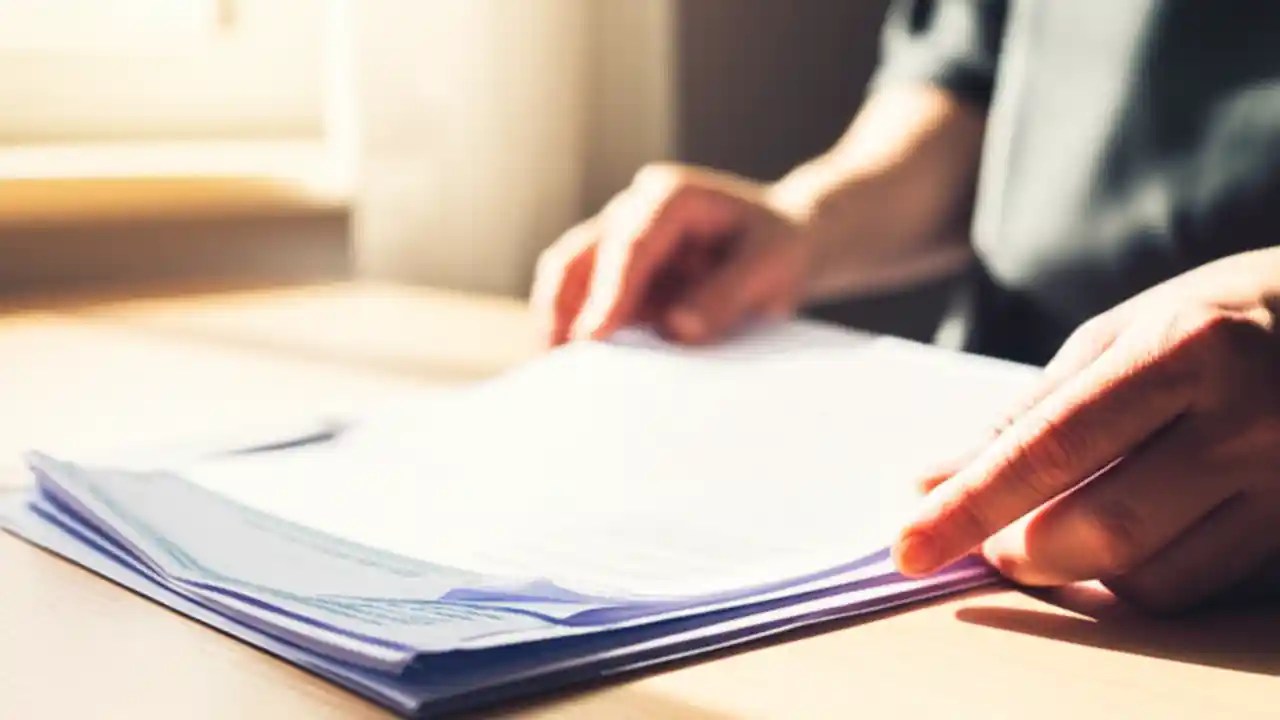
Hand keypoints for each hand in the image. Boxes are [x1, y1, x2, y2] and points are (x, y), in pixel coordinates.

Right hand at [531, 164, 812, 345]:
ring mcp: (619, 243)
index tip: (593, 336)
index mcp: (672, 197)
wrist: (786, 241)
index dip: (609, 291)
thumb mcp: (773, 267)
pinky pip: (580, 302)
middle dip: (560, 309)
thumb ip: (726, 295)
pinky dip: (572, 332)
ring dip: (556, 324)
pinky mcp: (617, 276)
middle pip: (578, 256)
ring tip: (551, 374)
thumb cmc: (780, 248)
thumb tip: (676, 329)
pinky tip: (569, 369)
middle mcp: (634, 211)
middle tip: (554, 363)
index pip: (630, 244)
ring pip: (567, 278)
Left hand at [895, 248, 1279, 611]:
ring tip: (1054, 526)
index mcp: (1184, 350)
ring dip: (1075, 570)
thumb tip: (931, 482)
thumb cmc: (1215, 319)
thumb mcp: (1118, 335)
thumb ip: (1027, 414)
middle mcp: (1245, 420)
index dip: (969, 507)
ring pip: (1148, 577)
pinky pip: (1195, 587)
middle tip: (985, 538)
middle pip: (1102, 530)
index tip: (909, 547)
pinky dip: (1132, 577)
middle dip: (1018, 550)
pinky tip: (1119, 535)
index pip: (1049, 450)